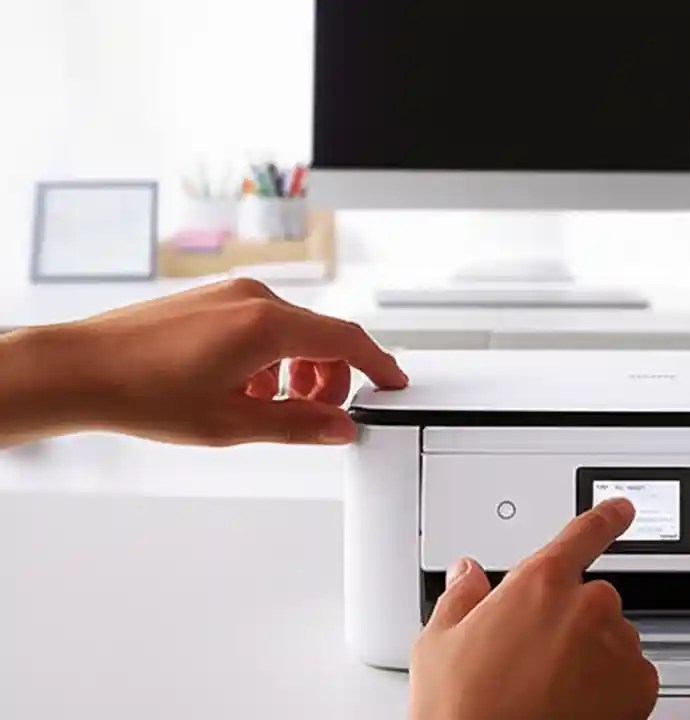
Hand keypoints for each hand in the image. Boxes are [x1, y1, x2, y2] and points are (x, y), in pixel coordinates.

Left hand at [0, 278, 406, 447]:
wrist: (80, 370)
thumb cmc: (141, 391)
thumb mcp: (232, 423)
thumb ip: (297, 425)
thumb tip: (338, 428)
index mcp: (266, 325)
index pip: (346, 339)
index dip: (378, 364)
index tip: (393, 382)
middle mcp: (253, 299)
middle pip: (322, 336)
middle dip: (330, 378)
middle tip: (318, 416)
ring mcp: (230, 295)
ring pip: (292, 331)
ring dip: (298, 370)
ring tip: (268, 407)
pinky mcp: (212, 300)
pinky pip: (263, 325)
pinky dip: (270, 357)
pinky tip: (242, 389)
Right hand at [411, 498, 658, 719]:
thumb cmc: (463, 713)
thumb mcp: (437, 646)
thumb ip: (460, 598)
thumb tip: (467, 574)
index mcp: (540, 583)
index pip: (583, 533)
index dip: (606, 518)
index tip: (622, 509)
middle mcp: (588, 605)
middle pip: (591, 599)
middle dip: (570, 621)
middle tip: (534, 659)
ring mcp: (618, 645)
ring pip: (612, 639)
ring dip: (591, 655)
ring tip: (550, 690)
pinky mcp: (640, 684)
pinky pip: (631, 674)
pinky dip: (612, 688)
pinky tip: (575, 707)